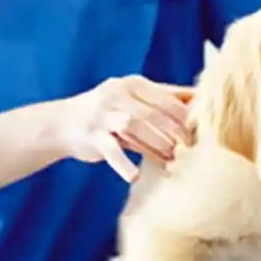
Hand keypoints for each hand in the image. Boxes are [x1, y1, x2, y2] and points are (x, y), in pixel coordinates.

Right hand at [60, 75, 193, 182]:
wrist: (62, 123)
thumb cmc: (107, 113)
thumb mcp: (132, 99)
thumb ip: (161, 100)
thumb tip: (198, 99)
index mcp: (132, 84)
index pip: (166, 98)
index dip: (185, 117)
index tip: (199, 133)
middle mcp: (117, 94)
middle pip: (153, 113)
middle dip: (174, 133)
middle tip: (188, 149)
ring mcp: (103, 115)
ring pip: (135, 126)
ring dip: (155, 145)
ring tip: (170, 160)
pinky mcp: (92, 136)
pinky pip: (112, 151)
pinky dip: (124, 165)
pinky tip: (135, 176)